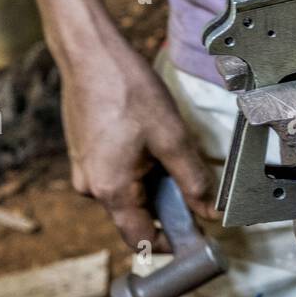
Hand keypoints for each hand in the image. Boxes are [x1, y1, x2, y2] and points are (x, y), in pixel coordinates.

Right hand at [59, 32, 214, 249]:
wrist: (90, 54)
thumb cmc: (128, 91)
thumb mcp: (172, 137)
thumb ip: (193, 180)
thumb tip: (211, 212)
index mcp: (111, 190)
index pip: (141, 240)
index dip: (171, 242)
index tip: (196, 233)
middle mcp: (91, 188)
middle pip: (136, 215)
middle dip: (166, 203)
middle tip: (190, 176)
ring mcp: (84, 170)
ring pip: (128, 192)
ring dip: (152, 180)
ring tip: (166, 145)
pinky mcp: (84, 154)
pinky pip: (116, 174)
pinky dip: (138, 166)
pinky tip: (147, 137)